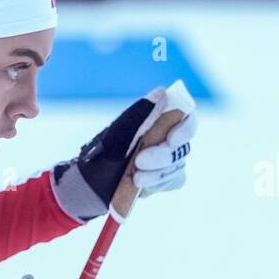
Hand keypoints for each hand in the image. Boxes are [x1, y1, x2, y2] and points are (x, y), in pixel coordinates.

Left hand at [49, 85, 197, 222]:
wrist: (92, 181)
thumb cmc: (105, 150)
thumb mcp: (118, 131)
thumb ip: (140, 113)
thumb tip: (162, 92)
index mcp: (161, 120)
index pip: (187, 119)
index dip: (185, 128)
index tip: (172, 139)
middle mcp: (170, 138)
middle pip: (182, 146)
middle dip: (162, 156)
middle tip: (139, 162)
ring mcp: (171, 160)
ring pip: (178, 166)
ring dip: (157, 174)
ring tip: (135, 178)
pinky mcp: (168, 179)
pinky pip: (174, 181)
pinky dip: (159, 184)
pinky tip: (142, 186)